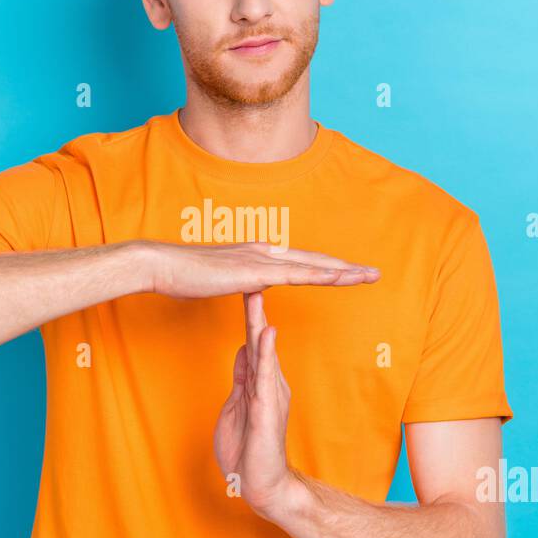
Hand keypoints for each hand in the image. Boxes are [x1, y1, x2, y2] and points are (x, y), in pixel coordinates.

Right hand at [139, 240, 379, 299]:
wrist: (163, 265)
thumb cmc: (184, 275)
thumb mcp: (220, 279)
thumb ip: (240, 281)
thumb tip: (252, 285)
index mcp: (258, 254)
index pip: (301, 262)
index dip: (328, 268)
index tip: (350, 274)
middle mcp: (265, 252)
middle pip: (315, 261)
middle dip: (347, 268)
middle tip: (374, 273)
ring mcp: (261, 259)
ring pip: (313, 266)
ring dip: (344, 271)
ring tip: (369, 276)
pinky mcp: (254, 272)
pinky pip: (296, 275)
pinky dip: (321, 276)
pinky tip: (340, 279)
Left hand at [213, 290, 301, 517]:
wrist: (260, 484)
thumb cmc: (247, 449)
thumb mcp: (238, 404)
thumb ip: (242, 376)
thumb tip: (242, 349)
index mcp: (260, 380)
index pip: (252, 339)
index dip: (247, 312)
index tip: (241, 284)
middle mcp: (269, 381)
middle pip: (258, 337)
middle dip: (254, 306)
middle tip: (251, 273)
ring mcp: (271, 393)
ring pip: (263, 350)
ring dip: (258, 321)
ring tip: (257, 292)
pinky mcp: (268, 407)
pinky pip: (265, 375)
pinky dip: (265, 352)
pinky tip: (266, 332)